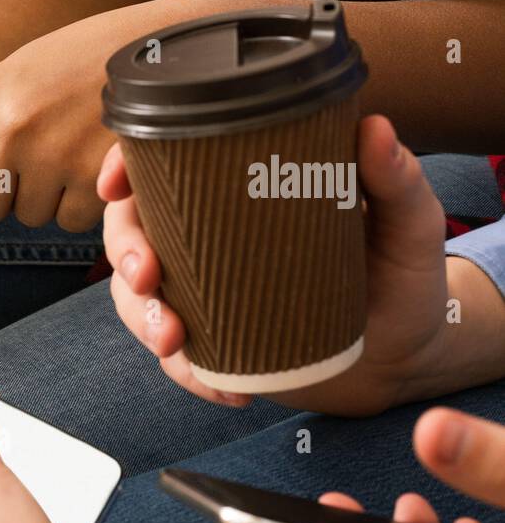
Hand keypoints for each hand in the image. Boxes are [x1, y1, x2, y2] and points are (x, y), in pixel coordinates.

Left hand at [0, 3, 187, 232]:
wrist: (165, 44)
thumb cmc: (87, 60)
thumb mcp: (21, 77)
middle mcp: (3, 129)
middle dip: (4, 191)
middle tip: (40, 147)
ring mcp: (46, 155)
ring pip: (28, 216)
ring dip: (49, 193)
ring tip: (77, 142)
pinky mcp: (89, 178)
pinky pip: (70, 221)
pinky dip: (85, 202)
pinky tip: (100, 159)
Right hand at [102, 114, 460, 414]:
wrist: (399, 355)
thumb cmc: (401, 278)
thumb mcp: (408, 226)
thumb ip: (395, 181)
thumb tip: (374, 129)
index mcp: (240, 184)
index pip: (163, 161)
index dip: (123, 165)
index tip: (115, 184)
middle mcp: (208, 232)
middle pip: (130, 227)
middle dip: (125, 253)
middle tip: (148, 277)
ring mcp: (201, 286)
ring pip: (134, 295)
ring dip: (143, 319)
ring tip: (175, 345)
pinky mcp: (207, 336)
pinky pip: (171, 354)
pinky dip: (186, 374)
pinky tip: (227, 393)